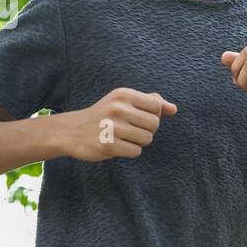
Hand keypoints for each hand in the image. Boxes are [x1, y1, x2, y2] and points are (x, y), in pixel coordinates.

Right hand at [59, 87, 176, 161]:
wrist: (72, 131)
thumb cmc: (105, 115)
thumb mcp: (123, 102)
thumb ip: (150, 102)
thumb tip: (173, 109)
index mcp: (123, 94)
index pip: (157, 106)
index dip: (153, 115)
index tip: (139, 117)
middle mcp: (118, 108)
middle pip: (154, 124)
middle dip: (147, 130)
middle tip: (130, 129)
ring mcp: (112, 127)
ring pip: (147, 139)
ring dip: (139, 142)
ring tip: (123, 137)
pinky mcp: (108, 145)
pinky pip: (136, 151)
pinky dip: (130, 151)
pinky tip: (117, 145)